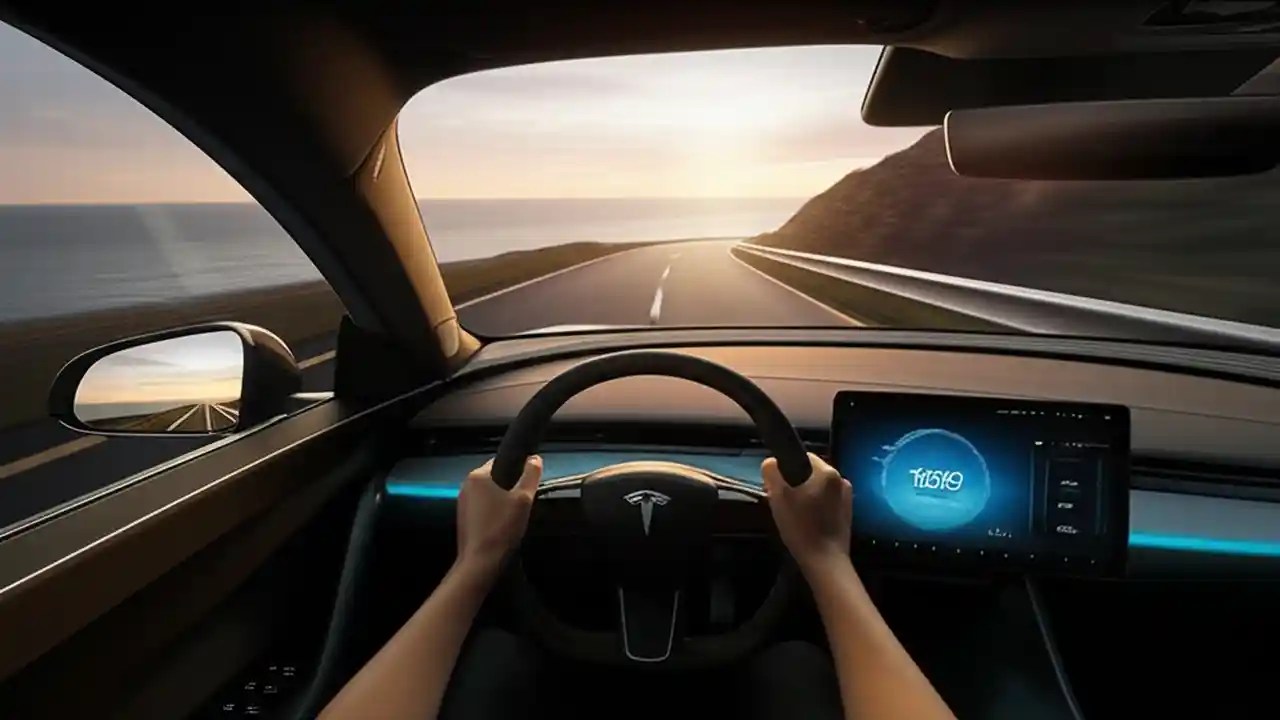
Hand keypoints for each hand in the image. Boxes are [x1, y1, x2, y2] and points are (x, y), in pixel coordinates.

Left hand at [455, 456, 541, 577]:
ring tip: (514, 515)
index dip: (517, 469)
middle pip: (494, 479)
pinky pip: (482, 508)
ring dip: (501, 500)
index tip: (528, 483)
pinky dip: (492, 512)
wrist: (480, 562)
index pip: (500, 461)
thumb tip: (535, 458)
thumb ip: (531, 475)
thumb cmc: (501, 528)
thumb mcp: (523, 499)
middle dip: (509, 487)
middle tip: (524, 502)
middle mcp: (465, 486)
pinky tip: (502, 526)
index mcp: (477, 476)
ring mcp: (462, 503)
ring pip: (488, 494)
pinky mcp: (462, 519)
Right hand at [762, 452, 852, 576]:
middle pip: (810, 473)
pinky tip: (807, 523)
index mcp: (828, 471)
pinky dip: (815, 508)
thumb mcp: (778, 496)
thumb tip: (771, 463)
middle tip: (782, 503)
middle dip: (794, 484)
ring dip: (804, 496)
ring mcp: (847, 497)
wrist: (825, 561)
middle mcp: (842, 479)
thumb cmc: (801, 526)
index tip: (776, 486)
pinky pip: (825, 502)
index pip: (802, 456)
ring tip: (794, 515)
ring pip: (817, 488)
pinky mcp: (847, 513)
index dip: (785, 469)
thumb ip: (772, 472)